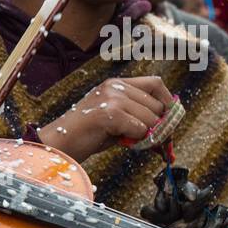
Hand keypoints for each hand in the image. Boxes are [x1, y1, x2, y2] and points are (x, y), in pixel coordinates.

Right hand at [38, 76, 174, 161]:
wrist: (58, 144)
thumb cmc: (85, 135)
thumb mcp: (114, 119)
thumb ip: (136, 116)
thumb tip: (166, 128)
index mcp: (115, 84)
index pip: (155, 83)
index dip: (167, 101)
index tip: (169, 119)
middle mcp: (114, 87)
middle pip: (157, 104)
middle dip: (161, 125)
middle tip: (157, 142)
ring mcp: (112, 98)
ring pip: (151, 118)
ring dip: (147, 135)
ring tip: (132, 141)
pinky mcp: (110, 114)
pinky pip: (140, 129)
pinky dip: (136, 140)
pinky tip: (122, 141)